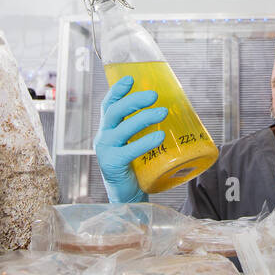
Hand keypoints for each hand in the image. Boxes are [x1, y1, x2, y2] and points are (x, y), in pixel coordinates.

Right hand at [94, 75, 168, 203]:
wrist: (127, 195)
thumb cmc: (135, 166)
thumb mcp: (135, 142)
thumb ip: (143, 128)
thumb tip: (170, 107)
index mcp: (108, 129)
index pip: (108, 105)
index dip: (117, 90)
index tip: (130, 78)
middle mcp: (103, 136)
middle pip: (114, 111)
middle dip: (134, 100)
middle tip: (154, 95)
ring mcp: (106, 151)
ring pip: (122, 128)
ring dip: (143, 117)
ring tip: (163, 112)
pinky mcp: (112, 165)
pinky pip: (128, 150)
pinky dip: (144, 142)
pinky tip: (159, 137)